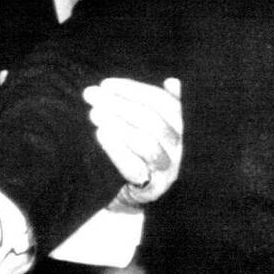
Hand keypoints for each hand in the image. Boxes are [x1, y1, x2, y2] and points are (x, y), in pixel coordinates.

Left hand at [86, 76, 182, 208]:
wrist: (138, 192)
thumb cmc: (142, 151)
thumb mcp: (152, 126)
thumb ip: (159, 104)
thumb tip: (173, 81)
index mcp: (181, 126)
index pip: (162, 101)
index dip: (133, 89)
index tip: (105, 84)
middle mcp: (179, 146)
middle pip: (154, 121)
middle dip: (120, 104)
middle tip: (92, 96)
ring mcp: (168, 168)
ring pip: (148, 143)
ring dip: (119, 125)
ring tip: (94, 113)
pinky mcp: (152, 187)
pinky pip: (135, 167)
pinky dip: (116, 149)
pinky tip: (100, 134)